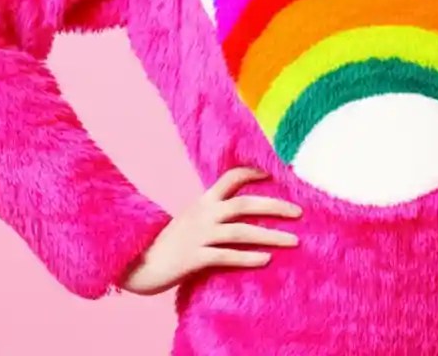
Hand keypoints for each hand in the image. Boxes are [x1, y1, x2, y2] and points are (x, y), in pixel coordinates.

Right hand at [120, 167, 302, 295]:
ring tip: (293, 241)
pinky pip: (226, 256)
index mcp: (203, 202)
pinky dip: (247, 258)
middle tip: (299, 212)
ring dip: (270, 236)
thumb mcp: (191, 219)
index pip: (230, 178)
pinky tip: (266, 260)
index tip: (275, 174)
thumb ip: (214, 212)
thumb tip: (244, 210)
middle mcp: (203, 215)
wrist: (138, 264)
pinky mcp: (194, 258)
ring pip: (241, 232)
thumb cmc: (170, 243)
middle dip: (274, 207)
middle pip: (244, 204)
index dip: (253, 173)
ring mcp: (198, 236)